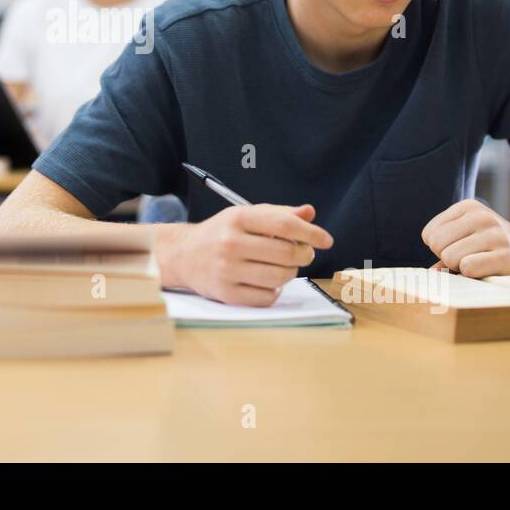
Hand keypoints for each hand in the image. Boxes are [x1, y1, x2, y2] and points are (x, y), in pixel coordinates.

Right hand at [168, 203, 332, 306]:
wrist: (183, 255)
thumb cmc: (221, 233)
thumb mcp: (246, 216)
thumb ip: (279, 213)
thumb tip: (309, 213)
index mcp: (238, 218)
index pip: (284, 225)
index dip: (310, 233)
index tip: (326, 240)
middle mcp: (231, 243)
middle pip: (286, 253)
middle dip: (303, 255)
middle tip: (303, 254)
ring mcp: (227, 270)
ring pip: (280, 277)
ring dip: (290, 273)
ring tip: (284, 267)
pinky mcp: (226, 293)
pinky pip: (267, 296)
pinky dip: (275, 290)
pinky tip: (267, 280)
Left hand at [421, 199, 509, 276]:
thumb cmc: (499, 250)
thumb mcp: (472, 239)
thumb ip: (445, 251)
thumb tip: (427, 274)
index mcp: (469, 207)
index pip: (429, 233)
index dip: (441, 249)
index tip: (463, 249)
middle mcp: (481, 216)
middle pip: (437, 245)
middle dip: (449, 259)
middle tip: (473, 259)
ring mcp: (495, 234)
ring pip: (450, 257)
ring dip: (462, 269)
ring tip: (484, 264)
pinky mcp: (506, 256)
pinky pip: (467, 268)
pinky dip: (474, 276)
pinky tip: (492, 271)